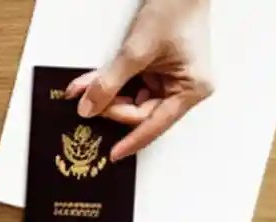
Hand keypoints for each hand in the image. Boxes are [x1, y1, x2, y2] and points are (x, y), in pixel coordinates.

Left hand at [64, 0, 212, 161]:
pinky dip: (112, 82)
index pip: (155, 124)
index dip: (131, 140)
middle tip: (86, 103)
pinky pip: (131, 83)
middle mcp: (184, 88)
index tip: (113, 154)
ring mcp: (171, 79)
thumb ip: (109, 82)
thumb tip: (88, 107)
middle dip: (111, 106)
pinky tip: (92, 82)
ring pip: (132, 98)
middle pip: (141, 111)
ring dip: (107, 93)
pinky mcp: (159, 70)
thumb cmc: (174, 10)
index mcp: (191, 89)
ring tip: (85, 89)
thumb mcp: (136, 51)